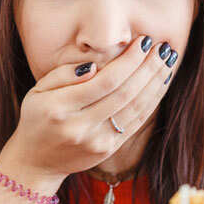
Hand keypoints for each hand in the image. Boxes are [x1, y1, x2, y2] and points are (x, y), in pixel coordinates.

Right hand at [0, 35, 176, 182]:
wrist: (36, 161)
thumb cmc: (37, 118)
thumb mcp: (38, 91)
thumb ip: (64, 74)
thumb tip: (96, 65)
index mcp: (60, 108)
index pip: (104, 82)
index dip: (128, 61)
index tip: (143, 42)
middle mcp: (80, 127)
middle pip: (124, 94)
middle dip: (148, 68)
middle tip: (163, 48)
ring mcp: (96, 142)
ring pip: (134, 109)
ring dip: (155, 83)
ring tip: (168, 61)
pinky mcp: (108, 150)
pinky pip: (136, 122)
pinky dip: (151, 101)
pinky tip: (161, 83)